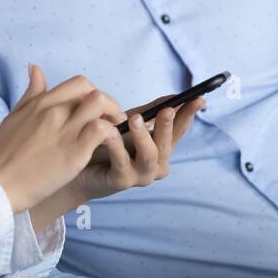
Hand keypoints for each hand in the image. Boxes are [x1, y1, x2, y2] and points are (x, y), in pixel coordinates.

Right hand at [0, 64, 123, 213]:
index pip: (79, 83)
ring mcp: (65, 131)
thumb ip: (30, 93)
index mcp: (42, 103)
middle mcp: (54, 112)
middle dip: (109, 104)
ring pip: (100, 104)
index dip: (93, 94)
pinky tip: (107, 145)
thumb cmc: (4, 155)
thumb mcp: (14, 116)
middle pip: (93, 92)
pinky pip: (101, 130)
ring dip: (112, 115)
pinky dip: (110, 134)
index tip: (96, 109)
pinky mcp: (74, 152)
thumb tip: (35, 68)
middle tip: (111, 119)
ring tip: (113, 130)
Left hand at [28, 94, 203, 229]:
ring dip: (144, 136)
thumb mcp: (130, 123)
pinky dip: (117, 146)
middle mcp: (156, 164)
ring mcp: (140, 175)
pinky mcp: (120, 182)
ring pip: (149, 155)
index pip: (179, 129)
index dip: (188, 114)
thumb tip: (174, 96)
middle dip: (168, 125)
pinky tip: (111, 133)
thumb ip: (151, 112)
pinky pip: (121, 162)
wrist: (78, 167)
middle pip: (167, 143)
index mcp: (161, 148)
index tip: (198, 98)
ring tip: (135, 120)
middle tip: (166, 109)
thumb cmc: (106, 142)